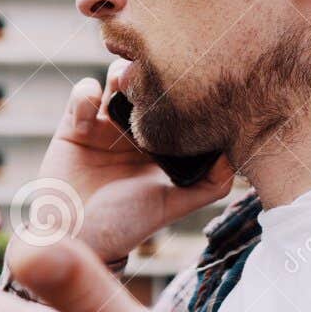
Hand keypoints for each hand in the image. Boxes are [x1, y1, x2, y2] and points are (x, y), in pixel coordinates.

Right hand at [30, 60, 233, 263]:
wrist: (77, 238)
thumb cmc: (126, 225)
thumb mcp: (173, 204)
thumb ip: (208, 185)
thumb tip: (235, 154)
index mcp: (160, 144)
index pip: (176, 104)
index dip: (181, 88)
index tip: (186, 80)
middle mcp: (135, 130)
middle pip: (147, 84)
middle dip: (150, 73)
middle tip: (152, 76)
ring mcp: (105, 125)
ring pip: (116, 79)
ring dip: (120, 74)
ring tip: (122, 83)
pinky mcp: (74, 125)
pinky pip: (81, 95)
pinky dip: (86, 92)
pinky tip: (91, 108)